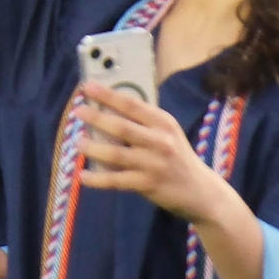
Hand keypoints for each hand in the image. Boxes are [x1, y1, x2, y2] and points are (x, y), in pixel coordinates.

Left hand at [69, 83, 238, 223]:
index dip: (108, 95)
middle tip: (77, 111)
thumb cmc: (177, 157)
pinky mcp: (148, 185)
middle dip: (96, 117)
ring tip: (77, 142)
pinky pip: (116, 180)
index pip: (132, 105)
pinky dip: (97, 179)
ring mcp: (154, 164)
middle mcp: (160, 141)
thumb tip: (105, 111)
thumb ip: (144, 123)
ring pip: (116, 154)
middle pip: (122, 127)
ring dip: (93, 148)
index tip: (87, 86)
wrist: (201, 191)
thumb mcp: (168, 134)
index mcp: (164, 123)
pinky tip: (82, 176)